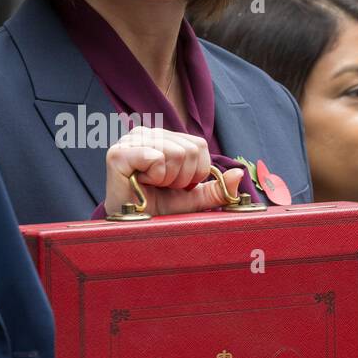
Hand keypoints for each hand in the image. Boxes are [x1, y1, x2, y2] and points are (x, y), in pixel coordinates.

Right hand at [103, 126, 243, 217]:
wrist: (131, 224)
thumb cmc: (158, 207)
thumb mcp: (193, 198)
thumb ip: (216, 188)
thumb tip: (239, 174)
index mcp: (164, 137)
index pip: (199, 145)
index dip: (195, 172)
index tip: (175, 184)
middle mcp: (148, 132)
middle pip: (190, 150)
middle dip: (182, 178)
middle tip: (161, 186)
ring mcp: (131, 140)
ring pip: (176, 154)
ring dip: (168, 179)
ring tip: (151, 185)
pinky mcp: (119, 153)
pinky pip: (156, 158)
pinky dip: (155, 176)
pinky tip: (141, 182)